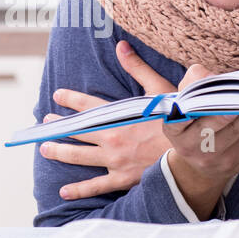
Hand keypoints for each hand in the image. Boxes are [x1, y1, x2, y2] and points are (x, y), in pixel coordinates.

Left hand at [39, 40, 176, 199]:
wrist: (193, 150)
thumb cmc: (179, 118)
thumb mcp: (159, 88)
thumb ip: (137, 68)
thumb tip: (121, 45)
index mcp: (119, 115)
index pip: (87, 105)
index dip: (70, 99)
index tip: (57, 95)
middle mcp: (112, 137)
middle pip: (77, 131)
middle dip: (59, 127)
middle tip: (45, 124)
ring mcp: (115, 159)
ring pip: (80, 156)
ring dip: (60, 152)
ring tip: (45, 149)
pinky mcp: (123, 178)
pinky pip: (97, 185)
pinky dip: (79, 189)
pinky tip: (63, 192)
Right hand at [163, 107, 238, 218]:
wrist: (197, 171)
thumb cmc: (190, 133)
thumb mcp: (180, 120)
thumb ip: (190, 97)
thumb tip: (204, 78)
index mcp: (174, 132)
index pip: (178, 121)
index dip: (191, 109)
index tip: (205, 98)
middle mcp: (191, 146)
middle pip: (211, 126)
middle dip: (228, 110)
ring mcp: (214, 157)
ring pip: (236, 130)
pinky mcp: (234, 160)